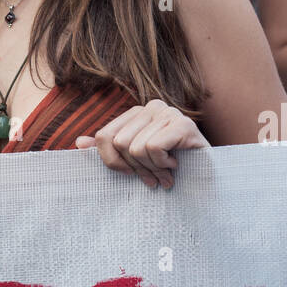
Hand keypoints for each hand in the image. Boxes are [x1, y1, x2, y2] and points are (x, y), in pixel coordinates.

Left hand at [74, 99, 208, 189]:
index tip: (132, 174)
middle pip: (119, 143)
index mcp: (137, 113)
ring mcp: (168, 112)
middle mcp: (151, 106)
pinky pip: (152, 147)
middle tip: (155, 176)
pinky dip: (163, 164)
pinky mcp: (183, 123)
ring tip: (168, 172)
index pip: (104, 136)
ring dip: (153, 169)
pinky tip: (177, 164)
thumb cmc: (170, 169)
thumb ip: (109, 150)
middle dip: (137, 168)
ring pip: (136, 147)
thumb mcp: (135, 161)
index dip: (113, 162)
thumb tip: (78, 143)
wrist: (207, 180)